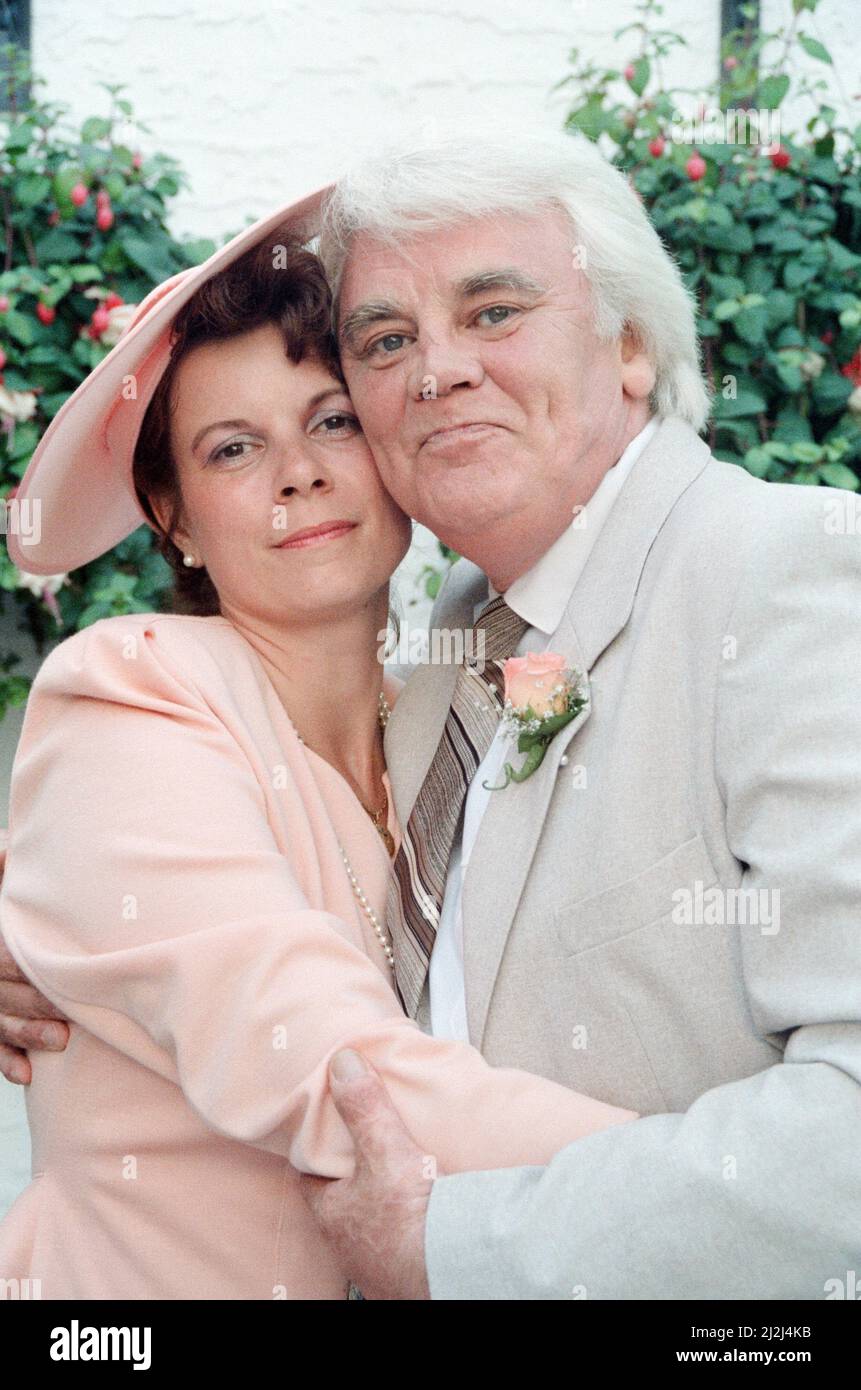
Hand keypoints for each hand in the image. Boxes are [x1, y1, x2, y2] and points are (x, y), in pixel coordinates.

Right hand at [0, 843, 68, 1082]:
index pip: (6, 956)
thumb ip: (3, 865)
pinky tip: (25, 1073)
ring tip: (59, 1042)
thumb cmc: (7, 896)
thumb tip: (9, 846)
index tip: (62, 972)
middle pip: (5, 992)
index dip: (30, 968)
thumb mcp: (1, 879)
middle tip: (69, 1016)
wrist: (5, 924)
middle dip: (36, 1006)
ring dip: (25, 1036)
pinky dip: (4, 1060)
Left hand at [298, 1049, 432, 1299]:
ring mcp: (377, 1258)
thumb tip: (343, 1064)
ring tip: (400, 1174)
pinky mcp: (407, 1268)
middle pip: (342, 1195)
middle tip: (368, 1147)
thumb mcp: (384, 1154)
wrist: (455, 1272)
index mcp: (332, 1213)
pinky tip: (426, 1208)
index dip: (314, 1149)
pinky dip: (409, 1220)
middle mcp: (349, 1240)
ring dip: (382, 1198)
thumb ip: (364, 1109)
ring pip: (371, 1217)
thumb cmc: (413, 1231)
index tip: (322, 1129)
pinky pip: (401, 1236)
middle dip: (354, 1172)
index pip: (308, 1174)